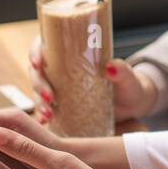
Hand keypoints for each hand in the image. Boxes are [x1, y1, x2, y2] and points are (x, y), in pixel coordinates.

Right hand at [28, 33, 158, 123]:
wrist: (132, 104)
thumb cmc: (129, 84)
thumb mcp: (127, 77)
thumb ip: (122, 71)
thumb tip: (111, 67)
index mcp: (72, 53)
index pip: (46, 45)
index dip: (35, 51)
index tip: (37, 63)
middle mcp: (62, 69)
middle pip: (38, 71)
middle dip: (38, 84)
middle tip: (49, 97)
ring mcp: (61, 88)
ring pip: (39, 91)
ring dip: (39, 103)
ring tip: (49, 115)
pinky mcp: (63, 106)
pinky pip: (47, 109)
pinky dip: (43, 115)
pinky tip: (45, 122)